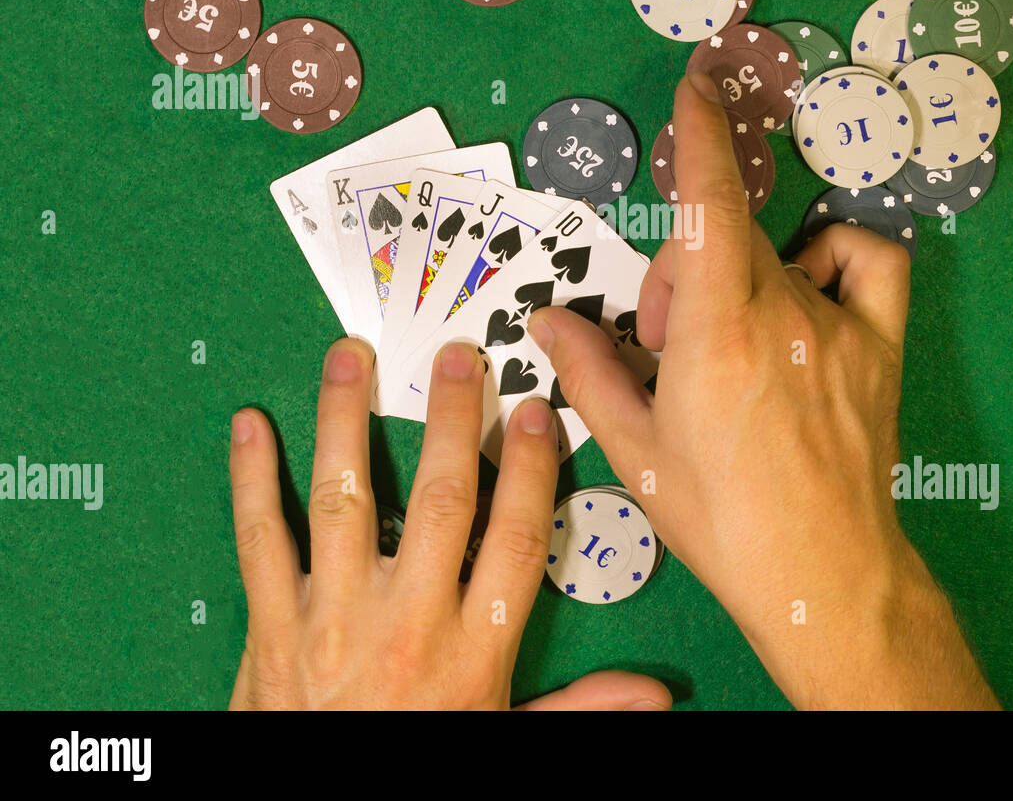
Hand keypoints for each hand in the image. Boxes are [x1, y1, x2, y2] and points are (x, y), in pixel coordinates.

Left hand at [228, 339, 670, 710]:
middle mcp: (406, 624)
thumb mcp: (506, 740)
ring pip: (344, 500)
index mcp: (472, 651)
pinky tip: (250, 426)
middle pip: (437, 501)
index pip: (513, 540)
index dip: (529, 469)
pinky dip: (252, 479)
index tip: (535, 411)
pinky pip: (260, 540)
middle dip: (451, 422)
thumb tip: (657, 697)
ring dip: (346, 422)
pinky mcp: (271, 625)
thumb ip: (579, 710)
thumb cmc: (418, 763)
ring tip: (351, 357)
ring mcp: (332, 618)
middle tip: (457, 357)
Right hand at [527, 74, 996, 709]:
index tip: (698, 79)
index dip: (700, 129)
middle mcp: (783, 310)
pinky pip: (865, 258)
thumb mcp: (636, 448)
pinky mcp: (881, 344)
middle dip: (681, 274)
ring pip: (775, 257)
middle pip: (723, 239)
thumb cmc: (720, 519)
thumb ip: (590, 369)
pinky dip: (829, 259)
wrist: (824, 574)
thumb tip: (548, 319)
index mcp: (716, 330)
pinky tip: (804, 304)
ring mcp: (840, 324)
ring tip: (728, 347)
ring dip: (737, 281)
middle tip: (667, 343)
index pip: (708, 199)